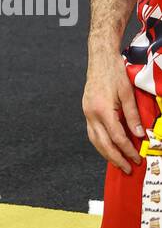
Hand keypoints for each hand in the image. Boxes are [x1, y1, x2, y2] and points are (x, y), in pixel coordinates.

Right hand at [83, 53, 144, 172]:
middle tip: (128, 169)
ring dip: (106, 154)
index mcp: (102, 110)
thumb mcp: (127, 93)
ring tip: (118, 163)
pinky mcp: (87, 109)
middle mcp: (91, 113)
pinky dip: (100, 143)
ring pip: (95, 140)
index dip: (128, 150)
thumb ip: (133, 116)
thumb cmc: (114, 72)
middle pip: (103, 143)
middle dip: (116, 158)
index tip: (137, 159)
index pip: (117, 137)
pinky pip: (92, 132)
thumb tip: (140, 136)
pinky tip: (109, 147)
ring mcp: (87, 112)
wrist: (100, 58)